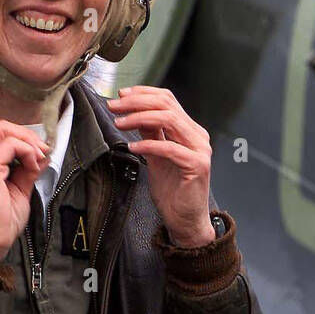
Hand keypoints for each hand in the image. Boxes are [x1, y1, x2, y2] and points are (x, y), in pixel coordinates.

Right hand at [0, 121, 50, 264]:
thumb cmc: (1, 224)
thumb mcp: (20, 191)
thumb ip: (28, 172)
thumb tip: (43, 156)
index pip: (1, 136)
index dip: (24, 138)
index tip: (41, 153)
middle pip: (1, 127)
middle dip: (27, 135)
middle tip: (42, 151)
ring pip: (4, 130)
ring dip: (28, 142)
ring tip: (38, 161)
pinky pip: (10, 145)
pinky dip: (27, 152)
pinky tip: (33, 167)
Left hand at [109, 86, 214, 247]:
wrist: (185, 220)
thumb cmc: (172, 190)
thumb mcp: (156, 156)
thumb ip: (150, 133)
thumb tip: (133, 112)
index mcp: (189, 129)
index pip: (167, 99)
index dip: (143, 93)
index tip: (121, 95)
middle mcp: (198, 135)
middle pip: (167, 104)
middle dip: (137, 102)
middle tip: (114, 106)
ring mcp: (200, 149)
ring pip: (170, 119)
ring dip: (140, 117)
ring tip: (120, 123)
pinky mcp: (197, 165)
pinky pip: (170, 148)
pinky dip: (149, 144)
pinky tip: (133, 148)